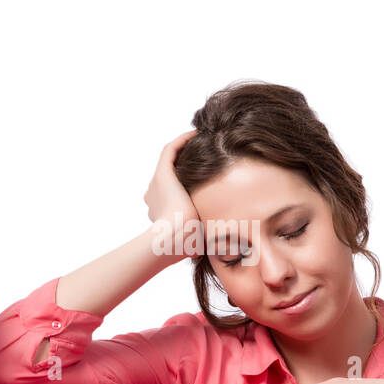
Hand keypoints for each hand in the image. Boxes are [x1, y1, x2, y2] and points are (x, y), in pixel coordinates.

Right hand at [144, 129, 202, 259]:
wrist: (172, 239)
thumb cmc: (185, 246)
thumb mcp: (198, 242)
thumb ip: (210, 241)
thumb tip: (229, 249)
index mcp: (160, 212)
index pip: (172, 197)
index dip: (185, 189)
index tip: (205, 182)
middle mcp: (154, 195)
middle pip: (169, 178)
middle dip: (185, 169)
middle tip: (206, 160)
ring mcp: (157, 183)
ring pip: (169, 162)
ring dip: (184, 150)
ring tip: (203, 143)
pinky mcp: (162, 173)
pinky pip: (170, 150)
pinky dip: (182, 141)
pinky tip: (196, 134)